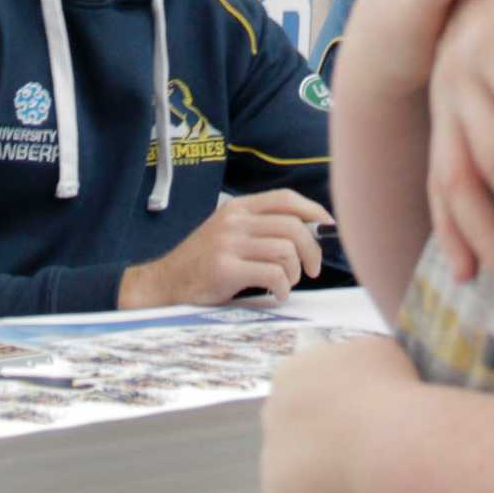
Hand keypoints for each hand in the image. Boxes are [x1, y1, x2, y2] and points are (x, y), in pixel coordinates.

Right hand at [120, 187, 329, 307]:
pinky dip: (283, 288)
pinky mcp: (225, 269)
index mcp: (237, 208)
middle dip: (311, 250)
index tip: (328, 226)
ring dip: (295, 273)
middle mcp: (234, 221)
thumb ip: (260, 228)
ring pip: (286, 251)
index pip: (285, 198)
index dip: (313, 210)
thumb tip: (308, 232)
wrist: (165, 282)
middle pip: (293, 226)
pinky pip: (273, 275)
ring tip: (285, 282)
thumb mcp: (228, 232)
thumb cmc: (203, 261)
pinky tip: (276, 294)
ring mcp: (228, 244)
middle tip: (311, 269)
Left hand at [260, 334, 414, 492]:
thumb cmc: (388, 389)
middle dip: (317, 437)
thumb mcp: (378, 351)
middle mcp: (271, 409)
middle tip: (356, 451)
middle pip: (292, 426)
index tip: (357, 419)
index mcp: (291, 372)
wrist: (389, 439)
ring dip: (313, 471)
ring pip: (291, 464)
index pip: (304, 390)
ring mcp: (269, 452)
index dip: (332, 406)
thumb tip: (359, 375)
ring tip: (354, 481)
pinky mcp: (276, 491)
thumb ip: (357, 363)